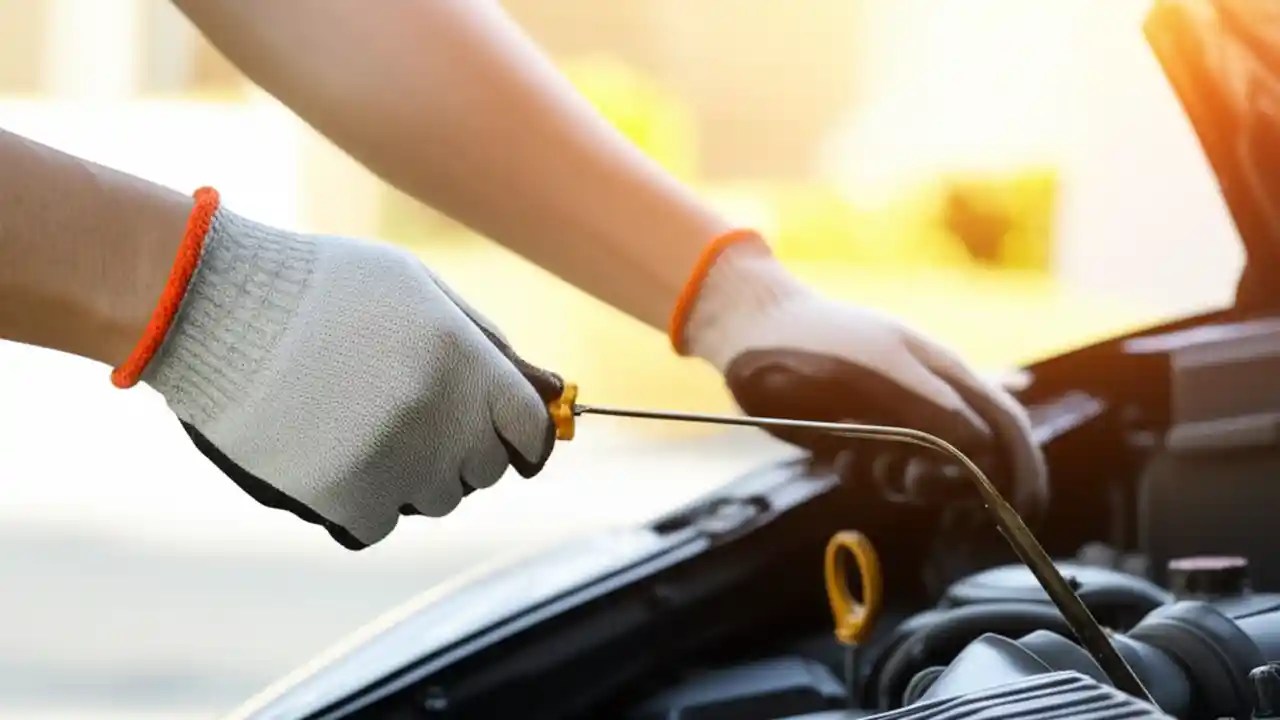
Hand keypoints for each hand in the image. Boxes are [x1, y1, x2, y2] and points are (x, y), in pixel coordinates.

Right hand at [134, 194, 560, 548]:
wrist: (216, 305)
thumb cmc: (323, 289)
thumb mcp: (418, 289)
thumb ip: (487, 343)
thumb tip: (551, 391)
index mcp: (468, 360)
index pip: (530, 428)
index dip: (518, 434)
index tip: (502, 435)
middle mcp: (442, 416)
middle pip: (483, 469)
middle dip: (459, 448)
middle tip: (407, 414)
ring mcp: (395, 461)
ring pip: (434, 500)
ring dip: (411, 474)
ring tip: (360, 426)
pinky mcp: (343, 497)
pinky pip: (378, 524)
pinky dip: (360, 503)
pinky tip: (332, 458)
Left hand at [679, 236, 1046, 518]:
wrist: (751, 331)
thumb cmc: (813, 343)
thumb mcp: (876, 372)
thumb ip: (930, 408)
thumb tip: (982, 445)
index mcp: (946, 371)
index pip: (1006, 425)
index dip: (1020, 470)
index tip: (1017, 511)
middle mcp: (929, 395)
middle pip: (972, 457)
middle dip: (945, 483)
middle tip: (909, 481)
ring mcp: (895, 415)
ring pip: (924, 470)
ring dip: (897, 480)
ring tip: (860, 461)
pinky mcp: (860, 434)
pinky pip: (880, 471)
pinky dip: (865, 474)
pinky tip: (840, 459)